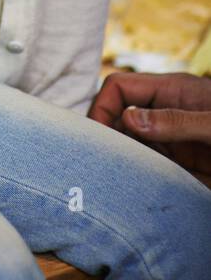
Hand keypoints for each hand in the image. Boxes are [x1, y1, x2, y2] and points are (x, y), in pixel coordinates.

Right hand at [88, 71, 210, 188]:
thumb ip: (175, 120)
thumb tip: (128, 119)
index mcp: (171, 91)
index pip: (119, 87)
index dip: (102, 107)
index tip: (98, 139)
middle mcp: (165, 114)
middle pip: (118, 117)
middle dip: (106, 137)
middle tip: (100, 165)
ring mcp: (171, 140)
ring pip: (130, 145)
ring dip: (120, 160)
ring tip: (114, 181)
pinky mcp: (179, 166)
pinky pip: (147, 168)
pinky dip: (136, 178)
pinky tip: (133, 191)